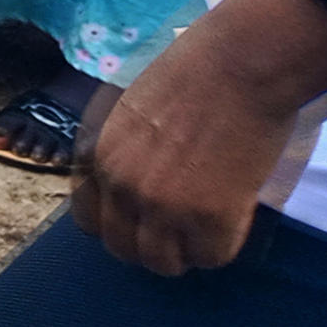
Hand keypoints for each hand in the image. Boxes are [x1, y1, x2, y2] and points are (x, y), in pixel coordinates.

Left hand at [74, 0, 326, 273]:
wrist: (240, 64)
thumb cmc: (194, 73)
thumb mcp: (130, 110)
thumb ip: (124, 150)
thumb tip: (133, 188)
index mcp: (96, 154)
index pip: (87, 220)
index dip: (117, 225)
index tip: (140, 221)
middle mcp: (119, 184)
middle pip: (122, 248)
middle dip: (150, 246)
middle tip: (179, 231)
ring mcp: (160, 204)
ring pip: (162, 263)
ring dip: (183, 253)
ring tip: (204, 230)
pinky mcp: (207, 216)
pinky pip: (209, 257)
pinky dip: (220, 247)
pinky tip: (231, 221)